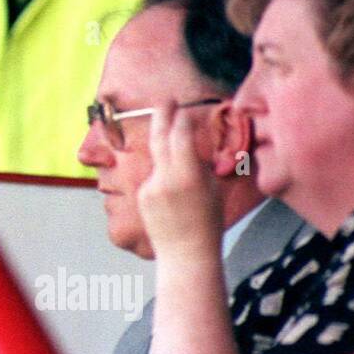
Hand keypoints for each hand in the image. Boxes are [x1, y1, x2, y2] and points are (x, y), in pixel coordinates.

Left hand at [136, 103, 221, 258]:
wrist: (186, 253)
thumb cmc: (207, 223)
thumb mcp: (212, 189)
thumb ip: (198, 165)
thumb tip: (191, 146)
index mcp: (187, 176)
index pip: (180, 137)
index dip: (181, 120)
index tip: (183, 110)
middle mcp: (165, 179)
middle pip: (159, 138)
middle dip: (162, 116)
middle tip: (165, 100)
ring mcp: (150, 186)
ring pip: (159, 161)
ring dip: (167, 155)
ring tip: (181, 169)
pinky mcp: (141, 195)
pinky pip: (154, 178)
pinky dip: (164, 178)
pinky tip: (175, 198)